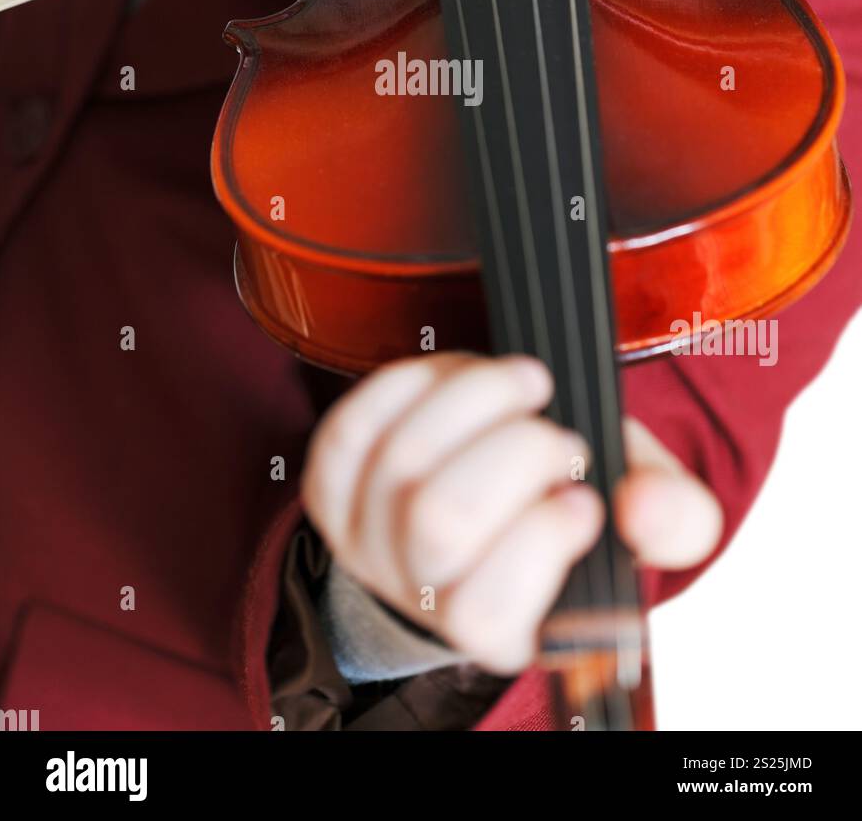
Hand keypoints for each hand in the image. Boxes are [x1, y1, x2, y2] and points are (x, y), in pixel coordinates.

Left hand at [302, 352, 722, 674]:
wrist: (502, 493)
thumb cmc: (572, 500)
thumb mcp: (642, 513)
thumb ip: (674, 518)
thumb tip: (641, 506)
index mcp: (503, 630)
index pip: (489, 610)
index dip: (541, 537)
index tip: (583, 491)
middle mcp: (420, 600)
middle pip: (440, 519)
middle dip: (516, 451)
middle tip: (557, 434)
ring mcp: (366, 545)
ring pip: (400, 459)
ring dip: (474, 398)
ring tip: (522, 387)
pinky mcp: (332, 491)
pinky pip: (349, 430)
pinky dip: (408, 385)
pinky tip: (454, 375)